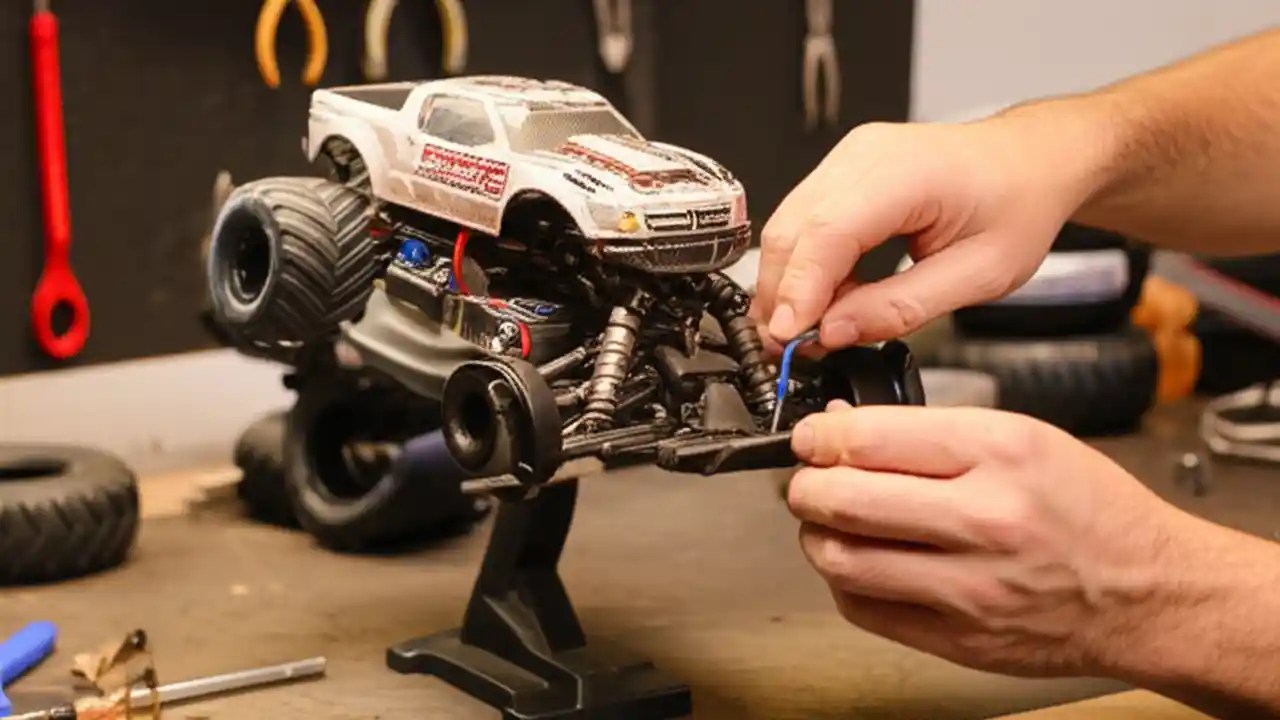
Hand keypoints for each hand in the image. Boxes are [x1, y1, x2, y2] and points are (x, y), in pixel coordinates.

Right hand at [753, 114, 1108, 348]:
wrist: (1030, 162)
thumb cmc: (1017, 205)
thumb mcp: (978, 275)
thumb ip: (900, 308)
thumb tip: (834, 331)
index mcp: (905, 173)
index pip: (827, 234)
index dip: (799, 291)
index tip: (787, 338)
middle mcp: (862, 158)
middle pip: (791, 231)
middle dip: (782, 297)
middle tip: (789, 350)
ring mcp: (846, 160)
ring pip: (787, 229)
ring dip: (788, 286)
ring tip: (811, 331)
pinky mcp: (840, 173)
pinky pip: (802, 223)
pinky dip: (804, 269)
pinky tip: (824, 300)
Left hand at [785, 402, 1205, 677]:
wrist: (1148, 595)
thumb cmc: (1090, 512)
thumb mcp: (1025, 439)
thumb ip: (933, 434)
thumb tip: (844, 432)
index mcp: (1001, 454)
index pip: (872, 438)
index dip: (819, 437)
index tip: (808, 438)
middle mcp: (984, 520)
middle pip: (844, 500)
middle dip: (806, 485)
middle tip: (807, 480)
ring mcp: (969, 587)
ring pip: (842, 559)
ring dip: (816, 535)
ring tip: (827, 521)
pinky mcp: (959, 638)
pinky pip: (864, 609)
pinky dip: (845, 582)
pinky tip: (861, 563)